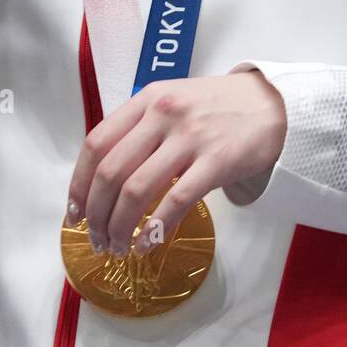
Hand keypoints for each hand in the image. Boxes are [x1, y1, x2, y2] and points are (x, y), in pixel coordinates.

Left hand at [65, 70, 286, 256]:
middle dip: (97, 215)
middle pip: (111, 172)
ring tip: (119, 247)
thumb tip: (103, 176)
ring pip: (136, 191)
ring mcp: (189, 137)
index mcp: (145, 100)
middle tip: (97, 239)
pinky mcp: (216, 161)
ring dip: (120, 227)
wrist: (271, 104)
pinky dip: (155, 230)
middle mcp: (162, 115)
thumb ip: (139, 128)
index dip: (79, 184)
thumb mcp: (171, 101)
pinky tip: (147, 245)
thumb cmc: (216, 107)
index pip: (96, 144)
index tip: (74, 213)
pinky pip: (176, 201)